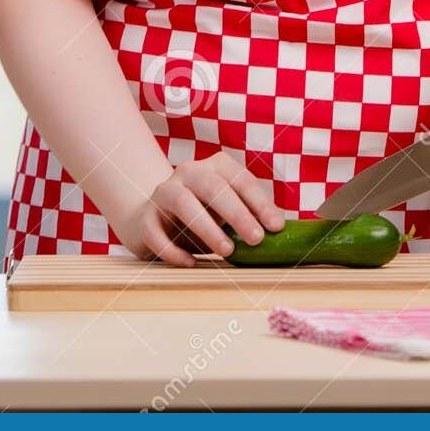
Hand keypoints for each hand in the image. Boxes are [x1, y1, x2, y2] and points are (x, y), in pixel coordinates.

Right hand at [115, 150, 284, 266]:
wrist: (155, 218)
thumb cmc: (203, 215)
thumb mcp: (227, 211)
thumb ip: (250, 217)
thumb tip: (283, 234)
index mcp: (214, 167)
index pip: (239, 178)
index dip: (259, 202)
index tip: (276, 226)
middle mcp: (188, 173)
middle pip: (212, 186)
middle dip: (237, 212)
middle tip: (256, 239)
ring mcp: (163, 192)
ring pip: (182, 202)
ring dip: (207, 227)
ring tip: (227, 251)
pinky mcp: (146, 217)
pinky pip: (156, 232)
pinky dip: (174, 250)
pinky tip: (191, 263)